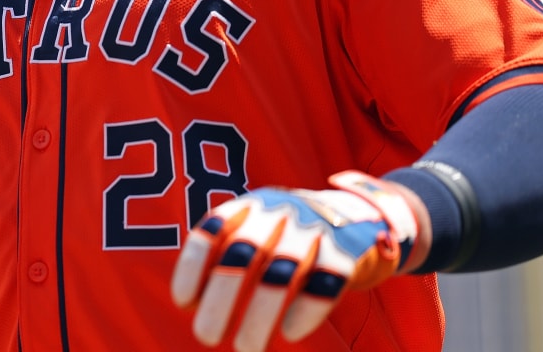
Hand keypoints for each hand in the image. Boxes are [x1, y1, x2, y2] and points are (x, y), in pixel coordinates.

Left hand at [170, 171, 421, 351]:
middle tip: (205, 336)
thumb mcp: (255, 232)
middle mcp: (278, 212)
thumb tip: (190, 303)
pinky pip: (326, 281)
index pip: (211, 230)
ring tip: (246, 348)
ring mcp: (314, 229)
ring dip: (260, 314)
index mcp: (249, 206)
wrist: (360, 217)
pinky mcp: (348, 251)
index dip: (193, 266)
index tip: (182, 303)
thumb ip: (224, 258)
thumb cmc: (288, 236)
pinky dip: (306, 309)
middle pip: (242, 253)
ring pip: (282, 272)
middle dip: (220, 298)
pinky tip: (290, 333)